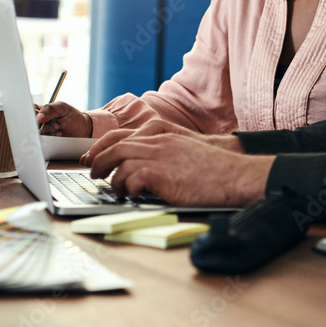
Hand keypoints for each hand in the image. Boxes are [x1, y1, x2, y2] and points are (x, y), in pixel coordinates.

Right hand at [34, 101, 93, 136]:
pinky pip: (43, 140)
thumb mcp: (62, 108)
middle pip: (32, 123)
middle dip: (43, 124)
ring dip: (48, 131)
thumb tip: (38, 117)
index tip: (40, 119)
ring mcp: (42, 131)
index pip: (30, 110)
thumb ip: (50, 109)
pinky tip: (59, 134)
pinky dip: (51, 138)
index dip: (34, 115)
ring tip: (58, 128)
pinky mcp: (46, 140)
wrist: (82, 130)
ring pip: (37, 132)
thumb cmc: (72, 116)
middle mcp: (40, 121)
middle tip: (55, 124)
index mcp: (41, 110)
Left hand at [79, 122, 270, 207]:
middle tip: (94, 174)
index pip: (120, 135)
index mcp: (162, 131)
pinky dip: (127, 189)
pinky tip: (133, 195)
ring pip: (120, 164)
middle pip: (115, 148)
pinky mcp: (160, 175)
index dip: (101, 147)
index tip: (92, 157)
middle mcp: (157, 140)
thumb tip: (140, 163)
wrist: (233, 174)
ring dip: (113, 180)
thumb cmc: (213, 166)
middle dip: (99, 161)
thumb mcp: (185, 147)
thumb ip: (163, 148)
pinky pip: (131, 180)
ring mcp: (158, 156)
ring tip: (116, 190)